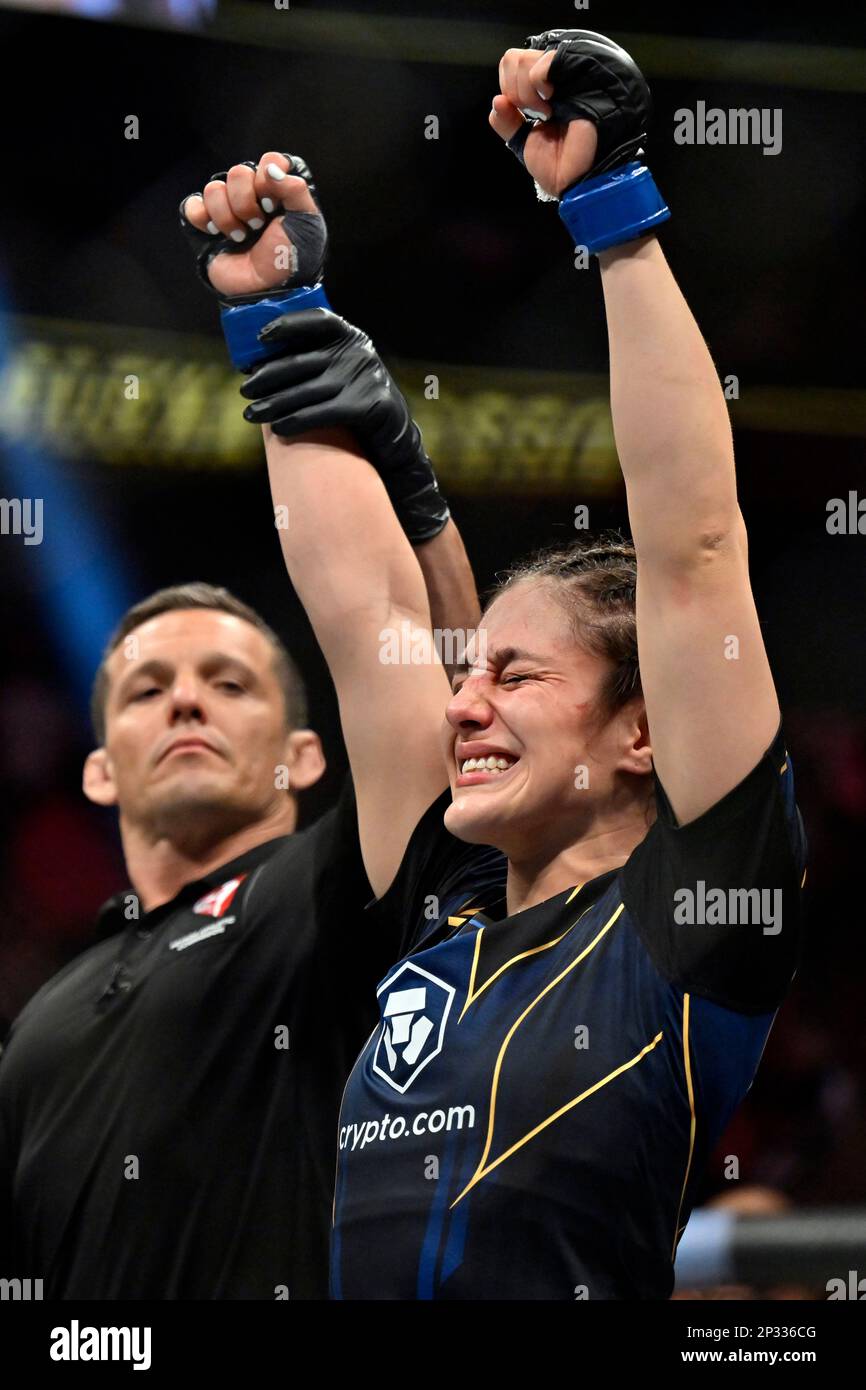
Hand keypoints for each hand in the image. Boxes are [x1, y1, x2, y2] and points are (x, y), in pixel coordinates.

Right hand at [180, 151, 324, 299]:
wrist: (268, 291)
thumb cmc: (290, 260)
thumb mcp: (308, 223)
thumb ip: (296, 188)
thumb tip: (270, 168)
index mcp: (277, 193)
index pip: (269, 160)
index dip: (268, 177)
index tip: (274, 203)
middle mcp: (252, 197)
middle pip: (238, 172)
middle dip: (247, 203)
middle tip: (258, 225)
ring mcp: (228, 211)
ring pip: (214, 188)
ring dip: (229, 218)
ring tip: (242, 237)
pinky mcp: (206, 226)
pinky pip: (193, 205)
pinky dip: (203, 219)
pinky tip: (217, 234)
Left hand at [241, 310, 449, 543]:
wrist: (395, 439)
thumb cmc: (355, 404)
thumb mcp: (340, 374)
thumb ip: (314, 363)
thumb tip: (259, 367)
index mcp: (350, 337)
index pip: (318, 320)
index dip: (289, 325)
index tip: (261, 337)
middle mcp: (359, 352)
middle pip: (303, 361)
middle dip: (268, 376)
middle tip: (245, 391)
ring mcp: (366, 378)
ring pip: (308, 391)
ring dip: (274, 404)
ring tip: (252, 414)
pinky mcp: (370, 405)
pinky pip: (323, 413)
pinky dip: (296, 421)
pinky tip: (278, 428)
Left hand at [489, 48, 596, 196]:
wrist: (578, 178)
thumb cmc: (559, 163)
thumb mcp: (523, 141)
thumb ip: (506, 122)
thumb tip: (497, 101)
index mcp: (542, 88)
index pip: (511, 64)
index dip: (508, 88)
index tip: (522, 113)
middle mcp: (554, 76)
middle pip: (514, 58)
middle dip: (514, 92)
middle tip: (534, 114)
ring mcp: (567, 73)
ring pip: (526, 58)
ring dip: (526, 92)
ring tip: (545, 113)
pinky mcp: (580, 72)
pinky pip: (545, 62)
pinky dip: (537, 83)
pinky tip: (551, 105)